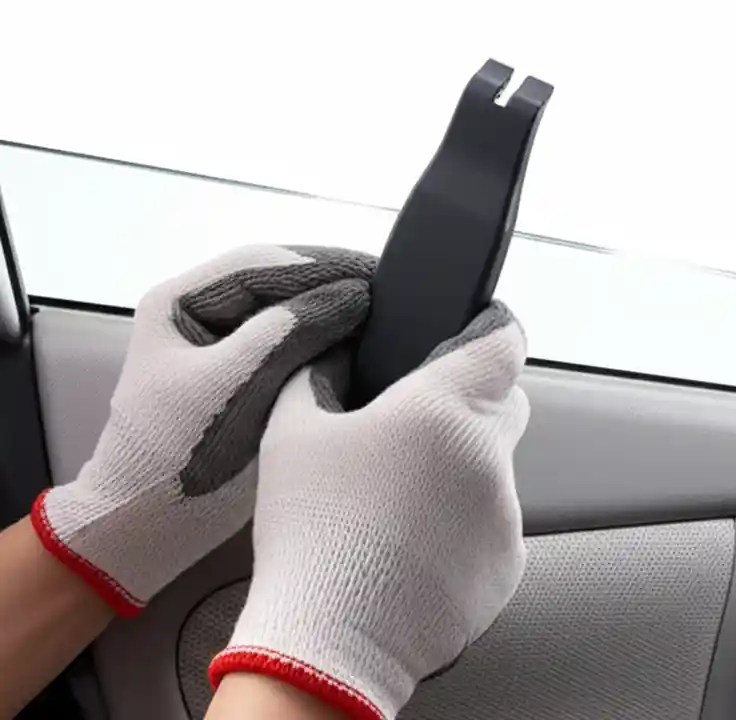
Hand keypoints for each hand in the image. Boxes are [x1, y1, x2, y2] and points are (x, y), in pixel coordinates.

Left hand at [33, 245, 375, 615]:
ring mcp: (220, 350)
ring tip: (381, 315)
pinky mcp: (241, 382)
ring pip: (285, 314)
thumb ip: (292, 331)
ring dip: (330, 311)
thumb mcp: (236, 385)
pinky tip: (358, 346)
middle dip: (331, 284)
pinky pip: (289, 347)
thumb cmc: (177, 456)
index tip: (377, 274)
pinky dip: (324, 342)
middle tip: (388, 290)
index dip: (322, 265)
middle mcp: (197, 316)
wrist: (150, 529)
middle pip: (275, 284)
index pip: (261, 265)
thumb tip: (354, 294)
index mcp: (178, 302)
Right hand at [209, 303, 529, 719]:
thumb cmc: (311, 534)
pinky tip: (414, 546)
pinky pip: (494, 524)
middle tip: (418, 426)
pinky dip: (465, 527)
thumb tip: (336, 351)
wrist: (333, 638)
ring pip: (495, 468)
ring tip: (399, 505)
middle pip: (504, 403)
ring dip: (462, 472)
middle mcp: (487, 455)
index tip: (481, 330)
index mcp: (441, 409)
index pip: (502, 343)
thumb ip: (319, 373)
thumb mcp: (291, 432)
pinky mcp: (508, 562)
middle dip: (472, 402)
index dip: (492, 331)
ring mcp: (504, 512)